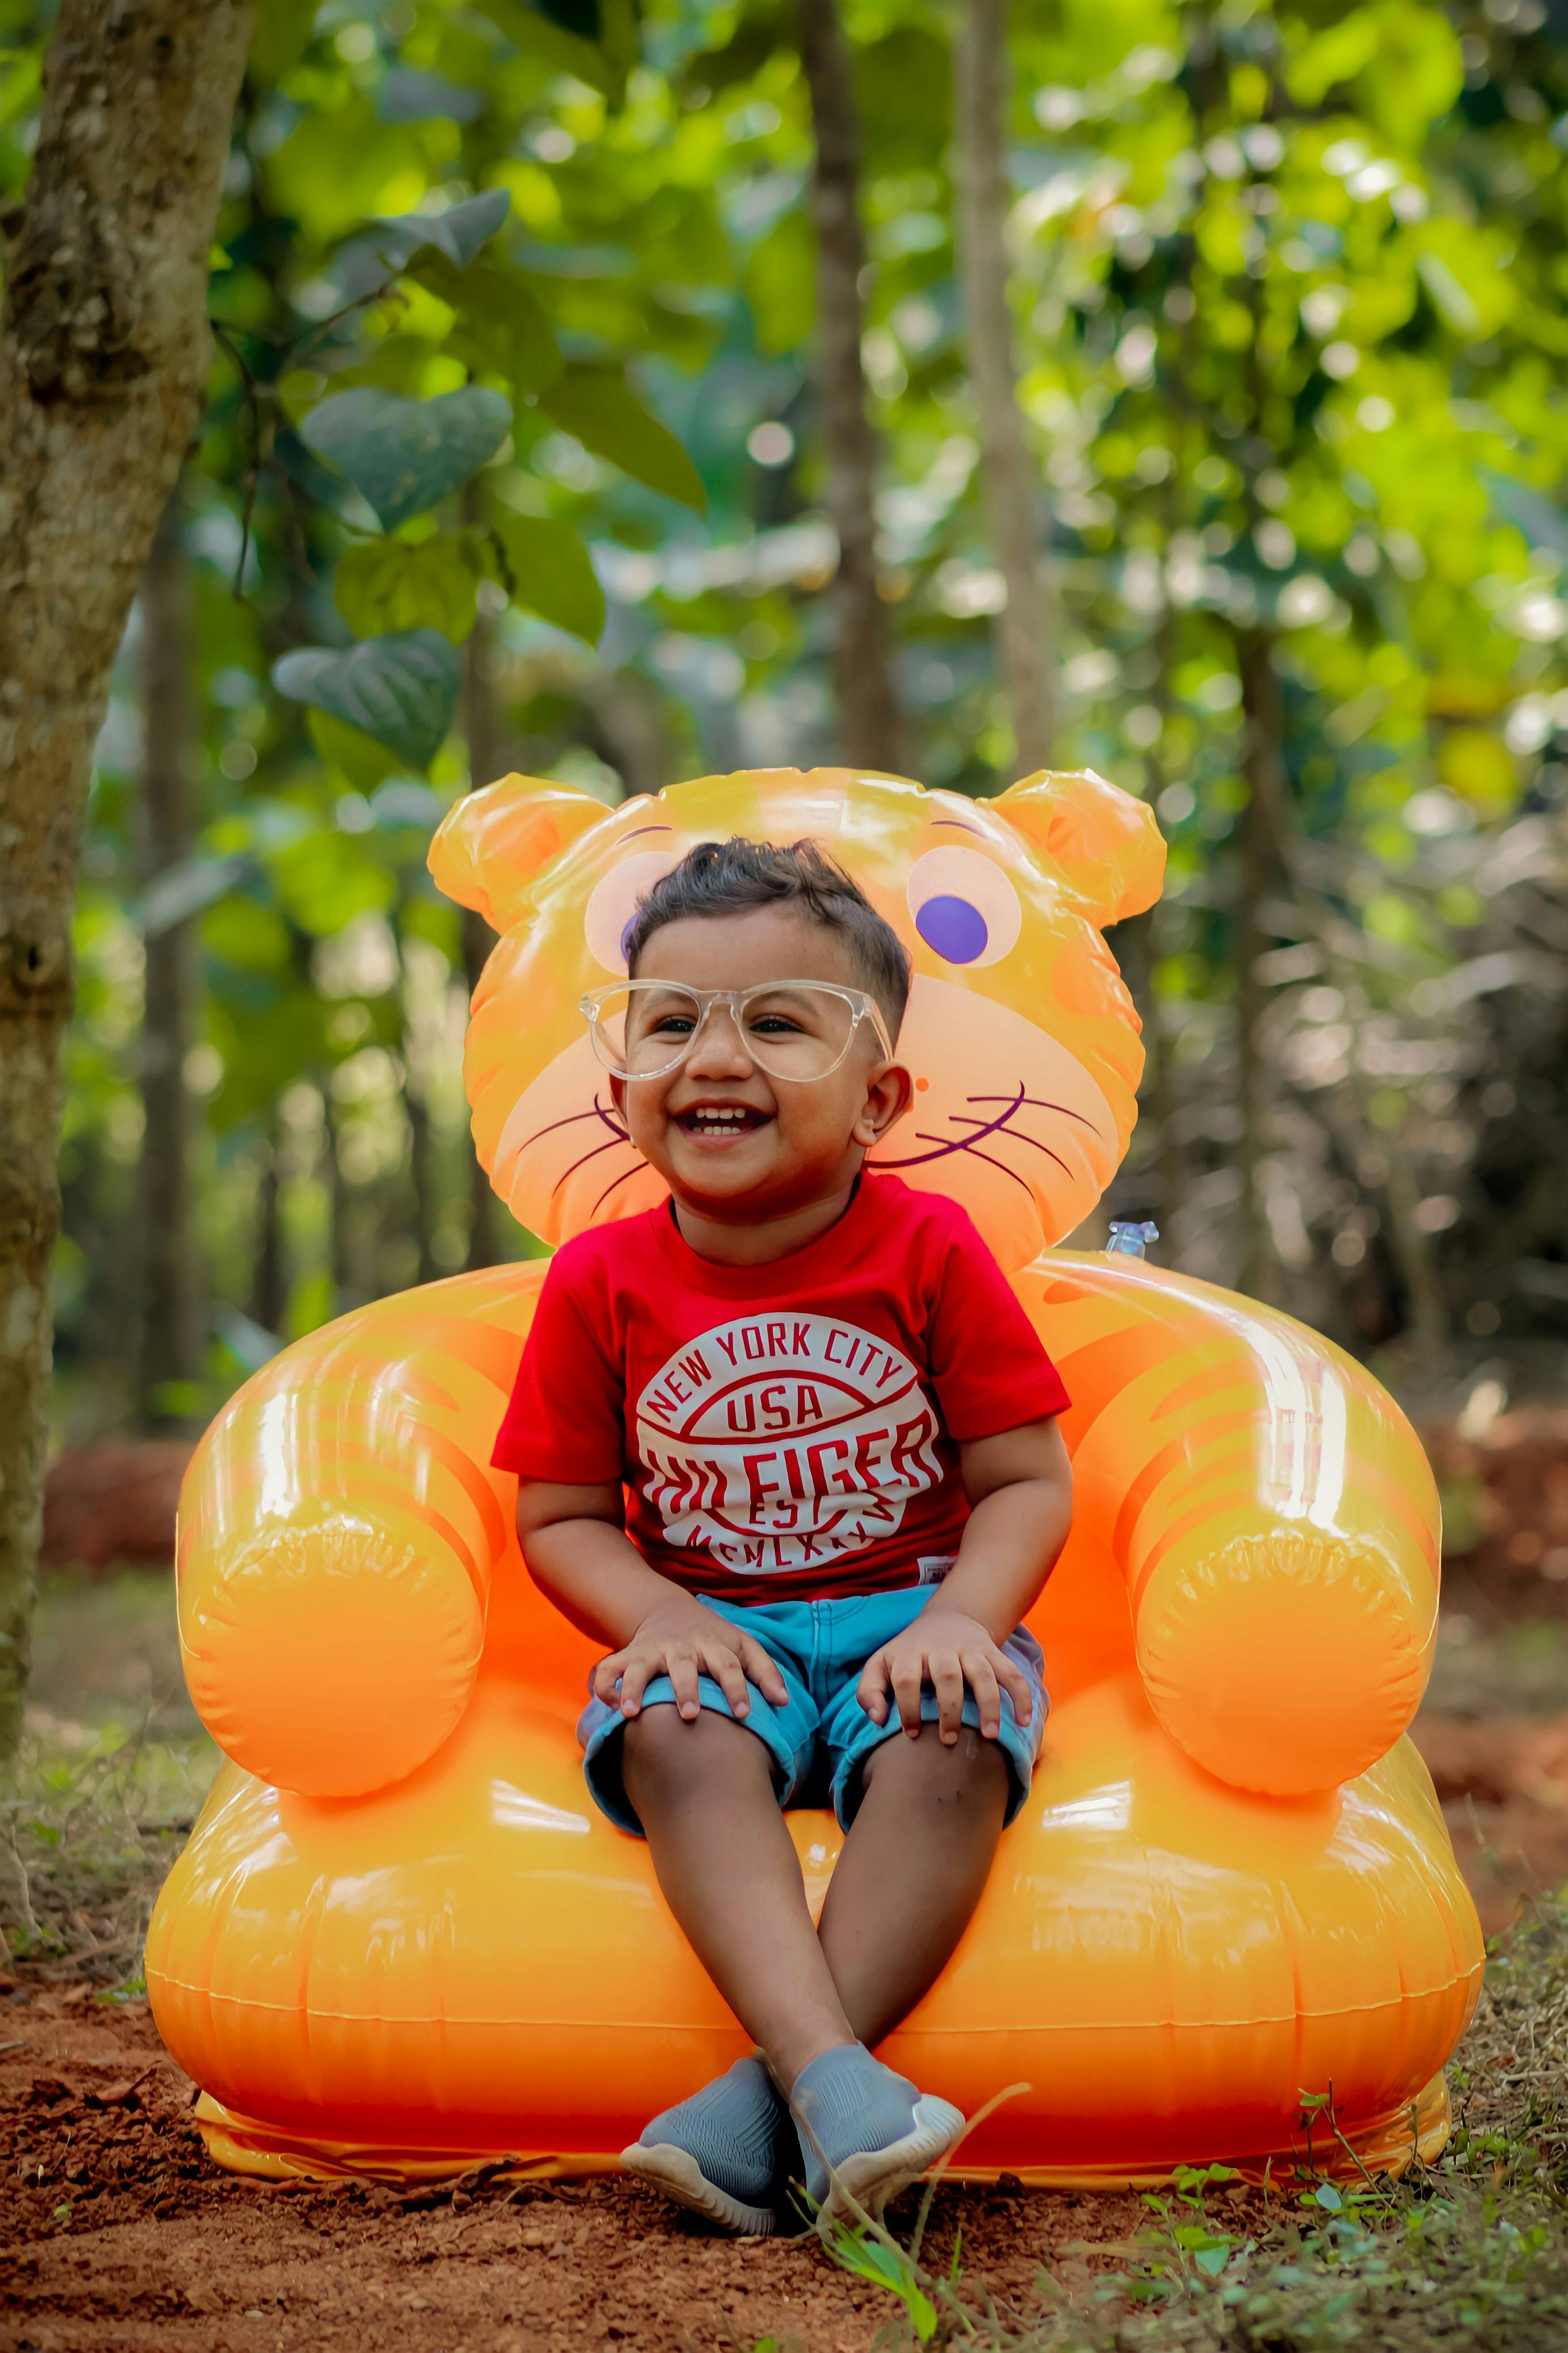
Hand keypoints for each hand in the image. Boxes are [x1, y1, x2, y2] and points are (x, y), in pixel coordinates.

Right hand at [593, 1599, 790, 1722]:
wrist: (669, 1610)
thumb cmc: (714, 1638)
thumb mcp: (742, 1645)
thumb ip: (764, 1672)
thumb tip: (784, 1703)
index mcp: (714, 1646)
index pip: (729, 1666)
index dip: (737, 1689)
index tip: (744, 1714)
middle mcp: (681, 1648)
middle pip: (684, 1666)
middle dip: (685, 1689)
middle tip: (689, 1714)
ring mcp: (651, 1651)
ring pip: (639, 1667)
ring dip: (634, 1688)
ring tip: (630, 1713)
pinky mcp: (628, 1656)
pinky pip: (608, 1669)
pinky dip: (603, 1684)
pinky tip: (609, 1705)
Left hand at [856, 1609, 1033, 1745]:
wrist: (948, 1618)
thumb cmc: (910, 1653)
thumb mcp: (881, 1664)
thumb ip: (869, 1690)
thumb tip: (876, 1718)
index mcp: (909, 1651)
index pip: (906, 1677)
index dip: (907, 1707)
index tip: (912, 1733)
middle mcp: (940, 1649)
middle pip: (947, 1675)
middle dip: (949, 1710)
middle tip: (949, 1740)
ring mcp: (970, 1650)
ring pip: (982, 1674)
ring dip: (989, 1705)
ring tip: (990, 1735)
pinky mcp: (993, 1653)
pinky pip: (1011, 1672)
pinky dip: (1021, 1695)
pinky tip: (1024, 1720)